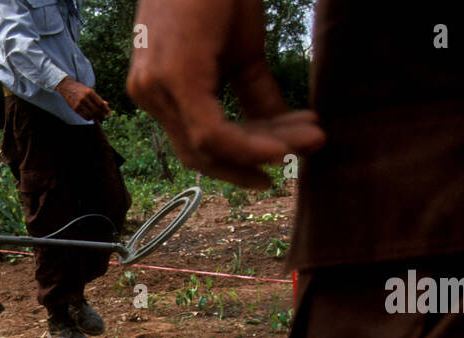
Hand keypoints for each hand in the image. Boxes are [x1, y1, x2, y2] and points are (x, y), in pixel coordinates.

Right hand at [57, 76, 110, 120]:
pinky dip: (90, 118)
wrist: (67, 87)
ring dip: (96, 117)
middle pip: (97, 110)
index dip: (106, 109)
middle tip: (104, 117)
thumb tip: (106, 104)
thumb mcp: (90, 90)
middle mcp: (85, 98)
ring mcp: (79, 104)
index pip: (101, 103)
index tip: (108, 113)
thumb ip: (98, 98)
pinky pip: (85, 116)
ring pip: (91, 114)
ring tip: (98, 117)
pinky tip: (91, 117)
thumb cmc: (80, 88)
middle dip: (102, 115)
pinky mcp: (75, 108)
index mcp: (90, 92)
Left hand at [127, 0, 324, 187]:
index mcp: (161, 90)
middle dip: (256, 159)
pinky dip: (248, 145)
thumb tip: (279, 133)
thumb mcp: (242, 51)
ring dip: (264, 149)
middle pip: (202, 153)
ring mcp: (156, 89)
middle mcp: (150, 95)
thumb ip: (255, 95)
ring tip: (313, 138)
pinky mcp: (173, 78)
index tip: (288, 157)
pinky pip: (210, 133)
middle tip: (307, 151)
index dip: (245, 157)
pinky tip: (282, 145)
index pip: (201, 142)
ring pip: (209, 147)